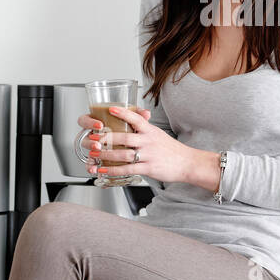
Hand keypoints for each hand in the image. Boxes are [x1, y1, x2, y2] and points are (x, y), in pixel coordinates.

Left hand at [77, 107, 197, 184]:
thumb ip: (144, 126)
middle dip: (106, 138)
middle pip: (124, 137)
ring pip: (123, 154)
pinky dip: (113, 170)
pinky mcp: (148, 168)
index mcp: (150, 131)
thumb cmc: (170, 149)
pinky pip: (128, 169)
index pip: (136, 118)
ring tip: (93, 154)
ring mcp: (148, 155)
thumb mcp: (157, 133)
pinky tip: (103, 170)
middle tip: (92, 137)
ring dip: (106, 154)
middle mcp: (149, 141)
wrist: (187, 163)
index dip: (123, 113)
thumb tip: (135, 115)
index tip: (110, 109)